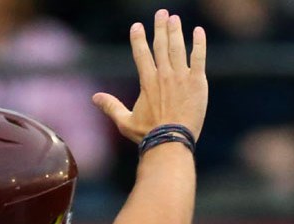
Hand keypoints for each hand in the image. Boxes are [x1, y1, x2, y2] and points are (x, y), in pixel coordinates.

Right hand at [94, 9, 207, 143]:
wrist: (171, 141)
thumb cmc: (148, 135)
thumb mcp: (125, 122)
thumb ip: (111, 107)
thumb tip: (94, 98)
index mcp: (147, 82)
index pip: (141, 53)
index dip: (138, 38)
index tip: (137, 26)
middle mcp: (163, 75)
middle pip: (161, 45)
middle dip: (160, 27)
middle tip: (162, 13)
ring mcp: (181, 77)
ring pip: (178, 47)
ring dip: (176, 31)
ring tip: (174, 18)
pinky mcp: (197, 83)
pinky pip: (199, 58)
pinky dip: (199, 44)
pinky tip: (198, 32)